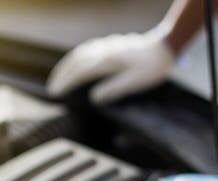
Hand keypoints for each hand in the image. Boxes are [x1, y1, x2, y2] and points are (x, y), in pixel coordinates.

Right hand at [46, 30, 174, 104]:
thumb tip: (94, 98)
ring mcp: (106, 46)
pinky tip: (76, 64)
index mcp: (107, 61)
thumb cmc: (151, 67)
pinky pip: (87, 50)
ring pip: (80, 54)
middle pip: (75, 62)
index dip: (66, 83)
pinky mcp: (110, 45)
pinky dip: (77, 58)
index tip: (55, 93)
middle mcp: (103, 51)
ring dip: (67, 65)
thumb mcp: (134, 82)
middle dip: (62, 75)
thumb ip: (113, 90)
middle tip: (52, 88)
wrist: (164, 47)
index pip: (79, 72)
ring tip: (59, 77)